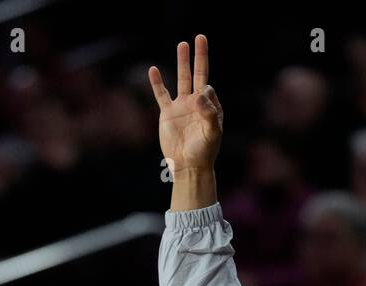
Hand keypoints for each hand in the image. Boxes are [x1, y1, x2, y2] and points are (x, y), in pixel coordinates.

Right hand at [148, 35, 221, 177]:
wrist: (188, 166)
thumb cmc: (204, 152)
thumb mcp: (212, 134)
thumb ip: (209, 114)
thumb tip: (199, 94)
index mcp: (210, 107)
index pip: (208, 89)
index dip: (204, 93)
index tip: (198, 103)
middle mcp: (196, 103)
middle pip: (198, 74)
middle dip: (199, 57)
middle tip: (200, 38)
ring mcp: (181, 106)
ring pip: (181, 79)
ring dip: (182, 62)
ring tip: (182, 44)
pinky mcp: (167, 113)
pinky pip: (161, 94)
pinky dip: (157, 83)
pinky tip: (153, 70)